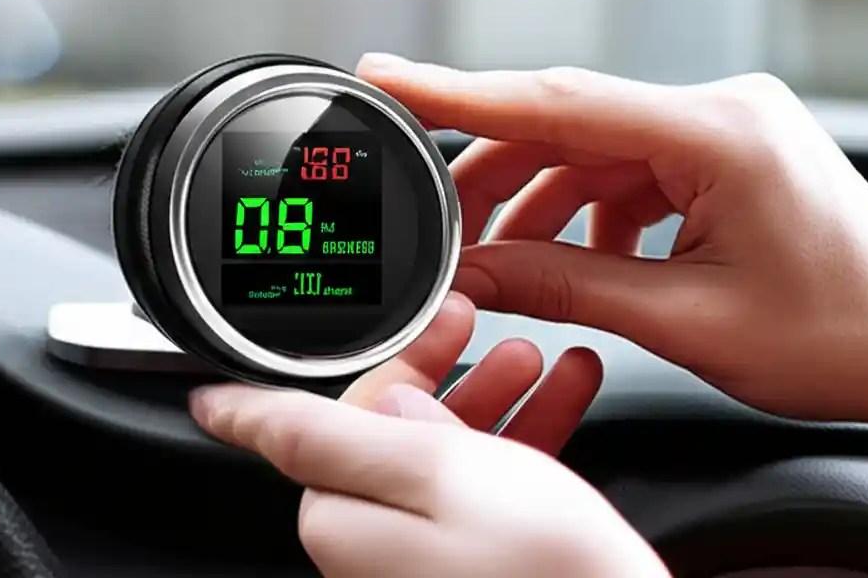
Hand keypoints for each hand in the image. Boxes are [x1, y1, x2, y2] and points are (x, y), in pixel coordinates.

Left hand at [189, 293, 668, 577]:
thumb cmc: (538, 570)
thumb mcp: (437, 471)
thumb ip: (362, 430)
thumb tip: (309, 412)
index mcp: (342, 520)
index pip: (329, 419)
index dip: (377, 356)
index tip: (382, 315)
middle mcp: (373, 548)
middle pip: (391, 431)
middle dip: (440, 369)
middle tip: (474, 321)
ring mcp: (423, 561)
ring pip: (446, 454)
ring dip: (487, 394)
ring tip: (533, 356)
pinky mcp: (475, 565)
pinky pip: (485, 489)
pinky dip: (519, 438)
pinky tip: (558, 399)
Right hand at [357, 53, 867, 427]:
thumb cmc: (840, 335)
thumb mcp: (683, 321)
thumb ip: (564, 287)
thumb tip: (474, 274)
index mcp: (718, 133)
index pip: (558, 101)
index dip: (460, 93)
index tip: (390, 79)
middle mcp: (718, 112)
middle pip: (563, 126)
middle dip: (490, 177)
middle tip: (436, 229)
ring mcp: (719, 129)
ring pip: (587, 152)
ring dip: (535, 206)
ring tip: (498, 266)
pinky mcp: (717, 155)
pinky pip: (623, 172)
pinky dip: (582, 216)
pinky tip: (569, 264)